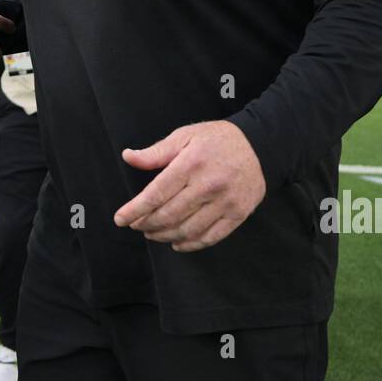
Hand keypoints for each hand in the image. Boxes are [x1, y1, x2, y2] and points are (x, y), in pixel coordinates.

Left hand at [114, 121, 265, 252]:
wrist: (260, 146)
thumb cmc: (217, 140)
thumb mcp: (185, 136)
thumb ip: (156, 152)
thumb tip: (128, 156)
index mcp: (191, 163)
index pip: (156, 194)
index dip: (135, 210)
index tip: (120, 219)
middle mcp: (208, 185)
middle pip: (169, 215)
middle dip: (146, 224)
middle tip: (136, 225)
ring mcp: (225, 202)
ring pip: (187, 230)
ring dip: (164, 236)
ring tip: (152, 233)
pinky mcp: (238, 214)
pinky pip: (210, 237)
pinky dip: (190, 245)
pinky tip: (177, 243)